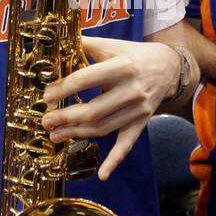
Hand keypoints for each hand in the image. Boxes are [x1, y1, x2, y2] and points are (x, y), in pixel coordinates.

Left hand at [40, 36, 181, 180]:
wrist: (169, 67)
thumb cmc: (133, 54)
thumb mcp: (112, 44)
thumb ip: (85, 44)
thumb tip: (56, 40)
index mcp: (122, 66)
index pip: (88, 78)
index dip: (65, 88)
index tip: (46, 96)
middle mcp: (132, 90)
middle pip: (94, 110)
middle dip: (66, 118)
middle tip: (45, 121)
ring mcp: (138, 110)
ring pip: (104, 128)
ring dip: (77, 134)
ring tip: (55, 136)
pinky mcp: (141, 123)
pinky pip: (127, 144)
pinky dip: (115, 161)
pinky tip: (102, 175)